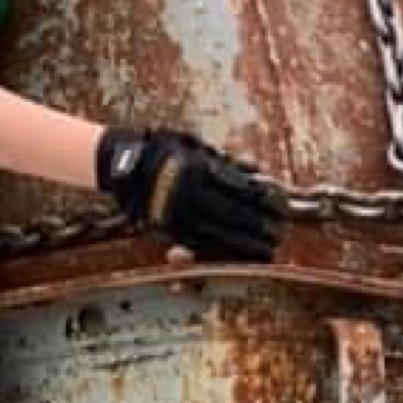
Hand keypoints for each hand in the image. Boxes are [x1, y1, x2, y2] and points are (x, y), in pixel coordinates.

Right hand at [97, 128, 283, 262]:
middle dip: (260, 226)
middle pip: (234, 214)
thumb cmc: (162, 150)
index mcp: (197, 169)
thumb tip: (258, 170)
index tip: (281, 206)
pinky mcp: (171, 231)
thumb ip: (225, 160)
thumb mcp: (193, 146)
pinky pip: (203, 245)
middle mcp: (189, 194)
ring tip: (269, 250)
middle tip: (280, 234)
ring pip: (221, 234)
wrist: (122, 165)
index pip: (238, 188)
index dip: (262, 200)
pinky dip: (225, 251)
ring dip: (248, 244)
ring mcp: (179, 214)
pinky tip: (242, 256)